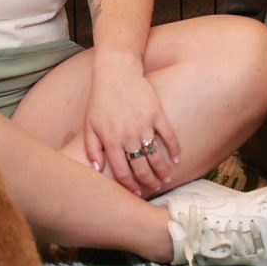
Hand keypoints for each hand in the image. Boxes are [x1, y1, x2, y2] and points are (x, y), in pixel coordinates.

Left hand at [82, 63, 180, 196]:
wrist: (117, 73)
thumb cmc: (101, 100)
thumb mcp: (89, 125)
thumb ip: (92, 149)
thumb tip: (96, 170)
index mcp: (111, 140)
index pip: (122, 171)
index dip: (130, 186)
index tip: (137, 193)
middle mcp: (128, 135)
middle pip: (141, 167)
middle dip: (149, 182)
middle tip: (155, 188)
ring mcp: (144, 124)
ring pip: (156, 155)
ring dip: (163, 171)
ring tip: (166, 178)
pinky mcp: (157, 113)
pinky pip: (169, 136)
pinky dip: (174, 149)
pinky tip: (176, 159)